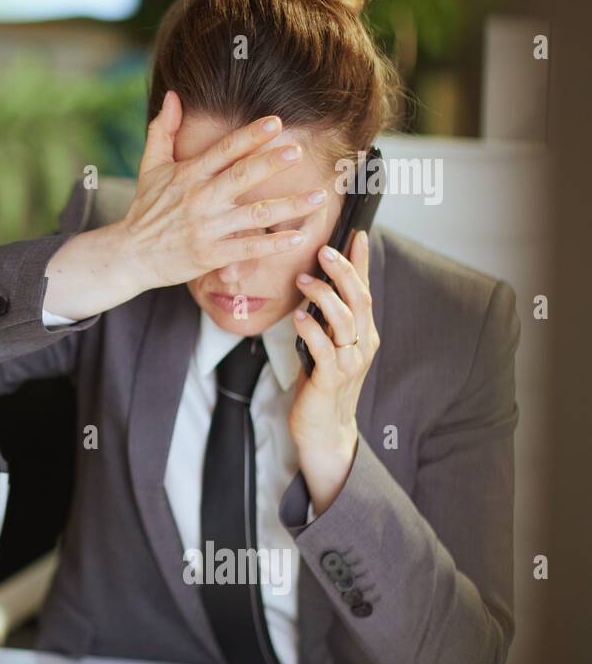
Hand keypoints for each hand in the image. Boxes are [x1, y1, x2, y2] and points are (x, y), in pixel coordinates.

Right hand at [43, 91, 327, 319]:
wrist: (131, 255)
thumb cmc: (146, 209)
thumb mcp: (151, 166)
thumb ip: (164, 130)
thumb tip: (173, 95)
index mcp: (189, 175)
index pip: (224, 150)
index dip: (250, 135)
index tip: (276, 123)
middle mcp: (200, 199)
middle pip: (242, 177)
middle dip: (271, 163)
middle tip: (298, 151)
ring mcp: (207, 228)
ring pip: (255, 215)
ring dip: (289, 206)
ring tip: (319, 196)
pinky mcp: (210, 255)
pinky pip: (248, 248)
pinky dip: (273, 244)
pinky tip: (298, 237)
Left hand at [289, 230, 378, 512]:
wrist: (324, 430)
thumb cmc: (321, 385)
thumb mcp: (327, 344)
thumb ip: (326, 318)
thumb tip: (316, 285)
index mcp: (364, 333)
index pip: (365, 290)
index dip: (361, 262)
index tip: (357, 233)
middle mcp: (363, 344)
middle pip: (359, 299)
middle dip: (343, 271)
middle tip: (324, 249)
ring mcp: (349, 363)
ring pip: (345, 321)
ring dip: (324, 296)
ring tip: (304, 280)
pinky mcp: (330, 380)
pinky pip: (324, 349)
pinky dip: (312, 330)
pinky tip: (298, 316)